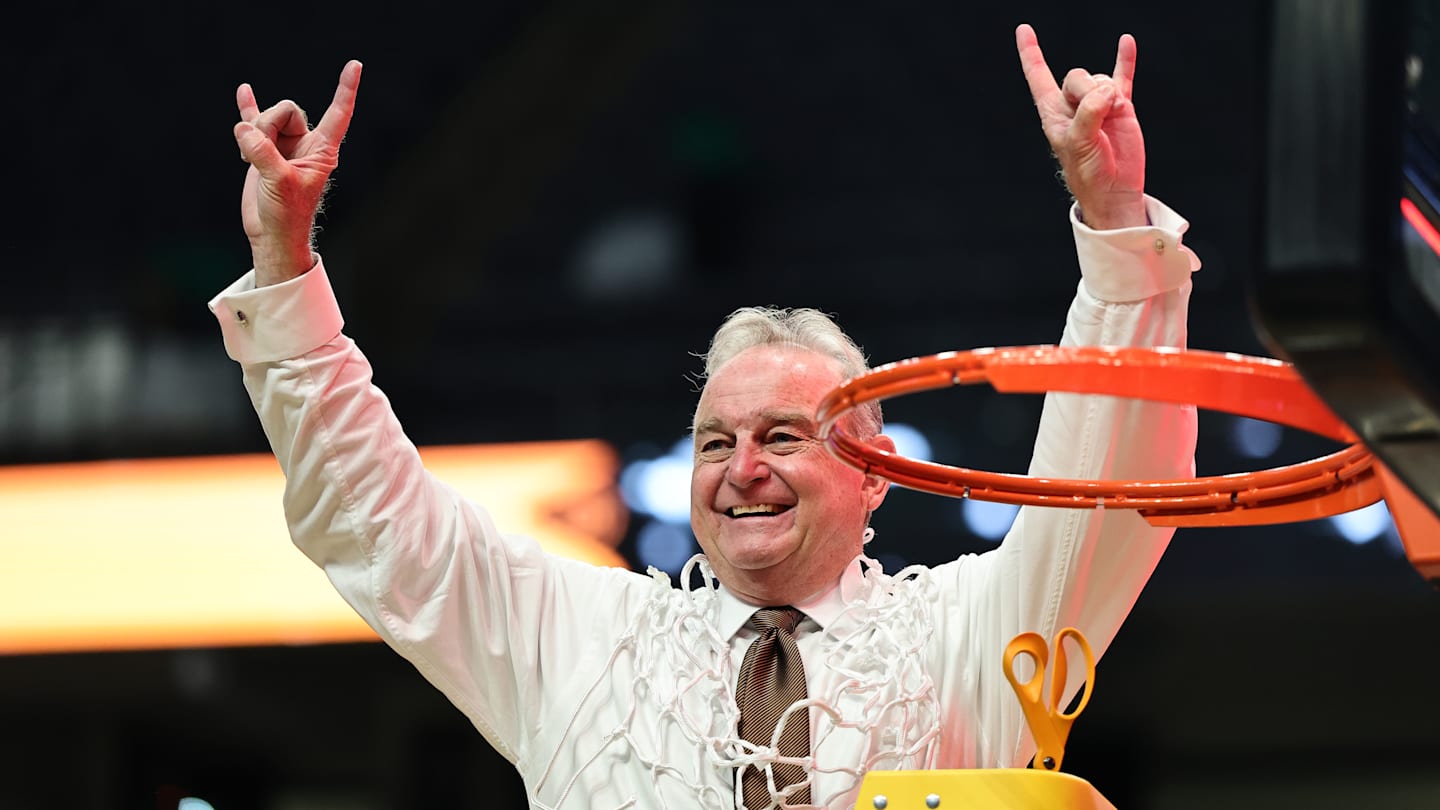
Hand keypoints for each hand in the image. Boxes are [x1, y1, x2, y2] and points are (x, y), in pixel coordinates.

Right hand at [234, 61, 361, 285]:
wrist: (271, 232)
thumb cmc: (286, 214)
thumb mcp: (279, 182)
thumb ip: (263, 153)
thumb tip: (244, 129)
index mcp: (322, 150)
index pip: (339, 113)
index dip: (346, 89)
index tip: (355, 65)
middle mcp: (304, 143)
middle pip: (287, 110)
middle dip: (268, 124)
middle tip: (259, 154)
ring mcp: (282, 145)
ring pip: (266, 117)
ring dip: (251, 133)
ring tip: (249, 160)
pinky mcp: (262, 149)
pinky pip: (254, 121)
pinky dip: (249, 107)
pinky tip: (244, 91)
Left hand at [1016, 24, 1145, 229]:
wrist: (1115, 188)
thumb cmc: (1089, 173)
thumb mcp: (1079, 144)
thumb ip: (1088, 113)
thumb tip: (1107, 92)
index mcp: (1053, 112)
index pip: (1038, 76)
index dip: (1030, 53)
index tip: (1023, 30)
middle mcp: (1073, 104)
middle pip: (1077, 75)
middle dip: (1087, 91)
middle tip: (1097, 116)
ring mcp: (1098, 103)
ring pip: (1100, 79)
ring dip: (1108, 95)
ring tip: (1111, 119)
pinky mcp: (1120, 106)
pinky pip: (1122, 76)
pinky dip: (1125, 60)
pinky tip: (1126, 42)